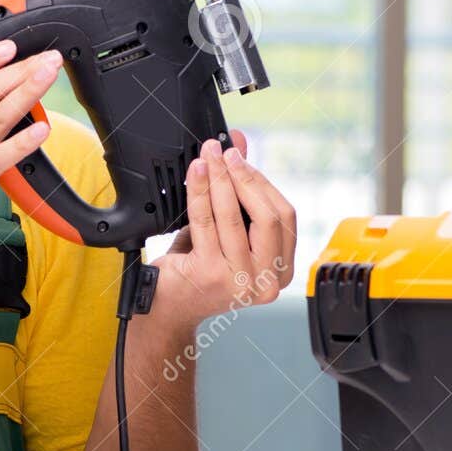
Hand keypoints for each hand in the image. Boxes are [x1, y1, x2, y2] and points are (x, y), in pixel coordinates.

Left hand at [150, 129, 296, 326]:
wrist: (167, 306)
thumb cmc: (197, 269)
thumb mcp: (224, 228)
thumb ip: (238, 189)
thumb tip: (240, 144)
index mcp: (280, 271)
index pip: (284, 217)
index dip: (262, 182)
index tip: (239, 158)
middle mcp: (267, 281)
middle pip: (267, 216)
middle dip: (243, 177)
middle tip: (222, 152)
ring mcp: (241, 281)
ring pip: (235, 217)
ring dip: (219, 180)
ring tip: (207, 157)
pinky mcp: (211, 275)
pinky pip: (207, 223)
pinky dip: (200, 193)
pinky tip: (196, 174)